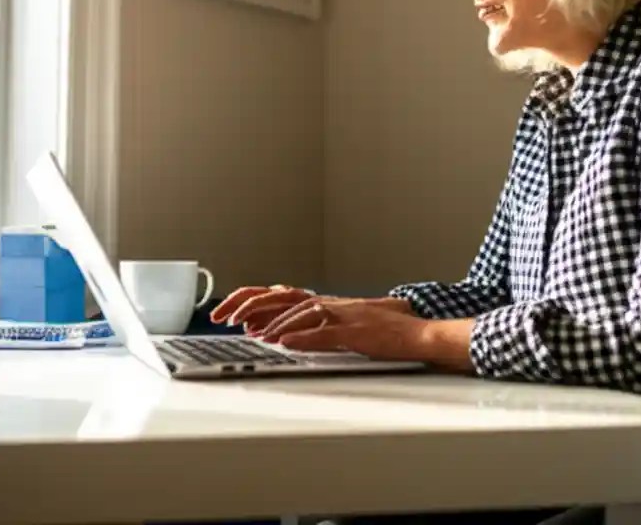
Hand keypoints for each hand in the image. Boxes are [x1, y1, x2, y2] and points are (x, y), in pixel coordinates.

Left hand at [209, 285, 412, 335]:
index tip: (229, 312)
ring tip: (254, 334)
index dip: (252, 301)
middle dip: (250, 305)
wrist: (415, 333)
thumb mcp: (343, 326)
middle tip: (225, 317)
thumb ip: (316, 327)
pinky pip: (325, 333)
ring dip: (275, 323)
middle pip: (282, 297)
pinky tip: (286, 343)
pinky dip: (303, 338)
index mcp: (325, 303)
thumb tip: (285, 335)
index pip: (281, 295)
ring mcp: (343, 316)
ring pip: (302, 312)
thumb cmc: (384, 331)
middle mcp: (330, 304)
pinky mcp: (356, 332)